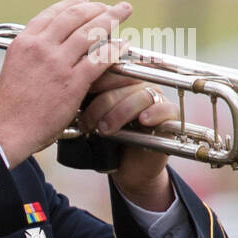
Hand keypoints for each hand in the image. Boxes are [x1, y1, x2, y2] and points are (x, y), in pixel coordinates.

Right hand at [0, 0, 131, 167]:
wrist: (8, 129)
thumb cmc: (11, 106)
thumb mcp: (15, 66)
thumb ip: (33, 53)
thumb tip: (50, 46)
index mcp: (25, 42)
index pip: (52, 13)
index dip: (73, 4)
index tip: (86, 1)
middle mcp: (41, 47)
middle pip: (74, 16)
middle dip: (97, 7)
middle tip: (111, 6)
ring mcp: (57, 63)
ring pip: (90, 32)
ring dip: (111, 18)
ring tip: (123, 13)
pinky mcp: (72, 82)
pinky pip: (100, 58)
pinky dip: (115, 48)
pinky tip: (124, 44)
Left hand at [79, 74, 180, 209]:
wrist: (128, 169)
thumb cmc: (108, 140)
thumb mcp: (93, 118)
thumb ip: (85, 100)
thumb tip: (67, 88)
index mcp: (120, 79)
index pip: (109, 68)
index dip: (94, 80)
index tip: (76, 96)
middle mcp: (139, 83)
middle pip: (123, 80)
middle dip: (101, 102)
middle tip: (86, 122)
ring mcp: (156, 97)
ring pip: (140, 95)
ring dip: (120, 113)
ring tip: (105, 130)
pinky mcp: (170, 114)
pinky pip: (164, 108)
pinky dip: (152, 114)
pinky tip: (141, 122)